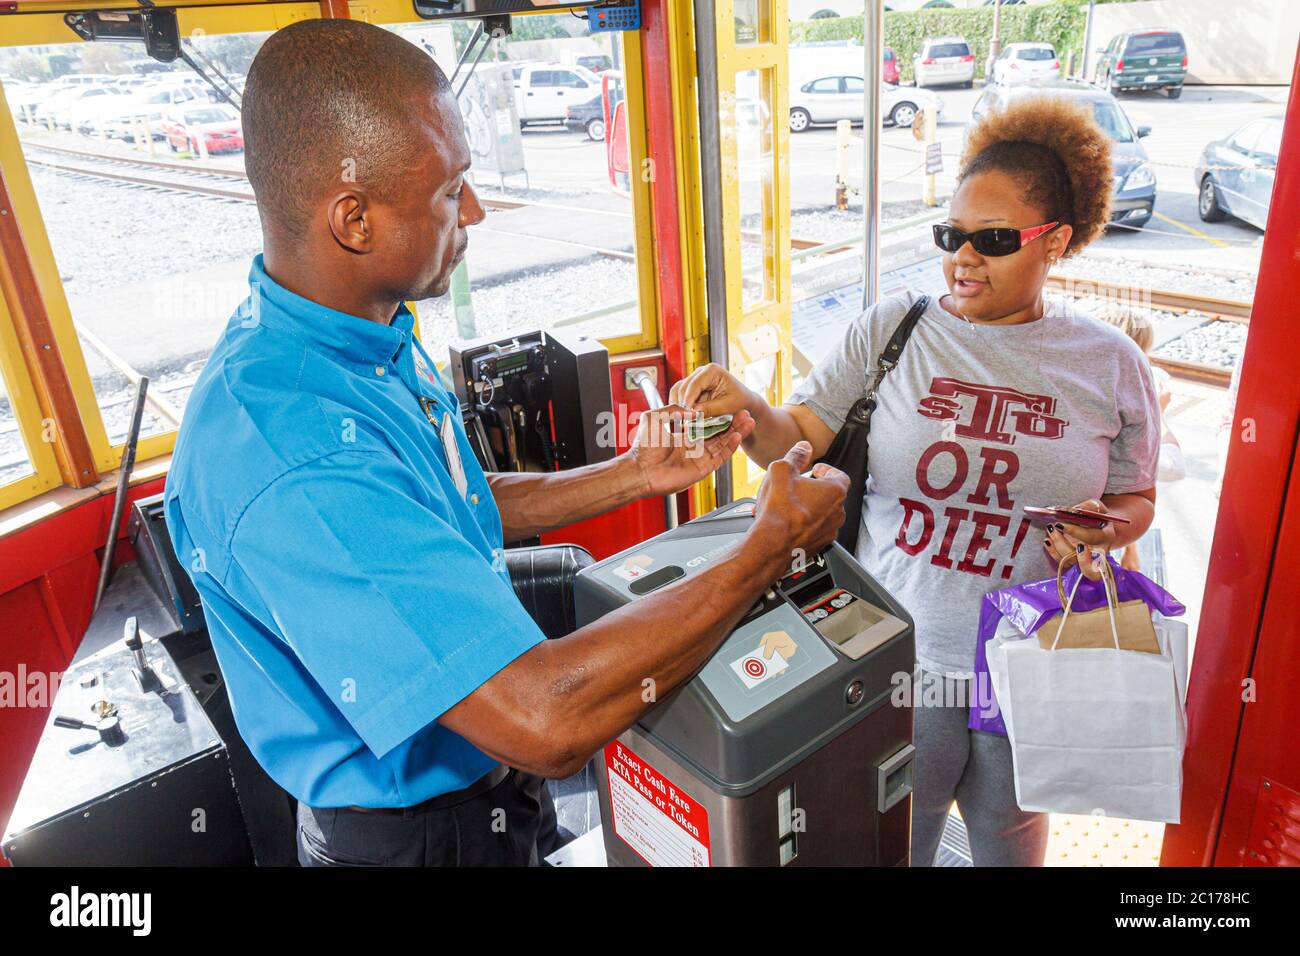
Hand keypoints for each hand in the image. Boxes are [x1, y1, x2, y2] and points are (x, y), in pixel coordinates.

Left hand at [628, 405, 755, 497]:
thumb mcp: (656, 417)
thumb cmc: (643, 447)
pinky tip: (738, 436)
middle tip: (744, 412)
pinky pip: (720, 457)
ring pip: (723, 444)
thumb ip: (675, 409)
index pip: (706, 425)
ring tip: (748, 421)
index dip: (718, 416)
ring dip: (736, 432)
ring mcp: (699, 458)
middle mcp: (693, 447)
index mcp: (683, 436)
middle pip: (719, 434)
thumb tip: (693, 411)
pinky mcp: (702, 468)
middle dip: (732, 423)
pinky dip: (730, 447)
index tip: (727, 406)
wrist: (640, 469)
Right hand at [668, 363, 755, 417]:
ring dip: (677, 406)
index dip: (688, 400)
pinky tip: (680, 419)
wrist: (743, 402)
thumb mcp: (728, 406)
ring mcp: (694, 379)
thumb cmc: (740, 401)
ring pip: (677, 391)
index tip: (685, 415)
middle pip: (683, 387)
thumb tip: (693, 412)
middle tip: (680, 421)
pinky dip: (678, 407)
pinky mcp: (690, 388)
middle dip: (681, 404)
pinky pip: (679, 396)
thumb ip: (711, 408)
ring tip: (679, 421)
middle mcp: (700, 372)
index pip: (694, 384)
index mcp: (712, 370)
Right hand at [752, 441, 848, 565]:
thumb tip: (803, 447)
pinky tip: (785, 520)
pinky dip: (803, 523)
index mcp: (835, 491)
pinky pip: (813, 529)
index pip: (839, 475)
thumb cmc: (779, 508)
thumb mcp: (782, 470)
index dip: (826, 470)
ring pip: (821, 513)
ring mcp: (829, 530)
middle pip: (829, 494)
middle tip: (797, 486)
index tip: (814, 470)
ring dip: (807, 506)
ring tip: (787, 504)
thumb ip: (796, 455)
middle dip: (813, 488)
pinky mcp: (819, 544)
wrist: (772, 543)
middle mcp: (837, 512)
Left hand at [1039, 499, 1114, 577]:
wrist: (1099, 526)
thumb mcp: (1096, 507)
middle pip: (1079, 555)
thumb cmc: (1097, 515)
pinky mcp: (1076, 561)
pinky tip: (1048, 540)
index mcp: (1106, 537)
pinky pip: (1063, 562)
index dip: (1074, 531)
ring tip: (1050, 529)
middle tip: (1053, 528)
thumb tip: (1073, 511)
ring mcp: (1086, 559)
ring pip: (1069, 560)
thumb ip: (1087, 508)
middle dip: (1062, 543)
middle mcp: (1098, 552)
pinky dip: (1053, 552)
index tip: (1060, 524)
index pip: (1090, 538)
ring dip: (1056, 546)